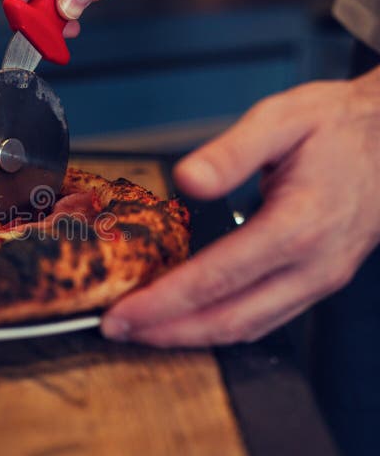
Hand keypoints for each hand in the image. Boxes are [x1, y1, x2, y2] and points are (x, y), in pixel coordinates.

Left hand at [101, 67, 379, 346]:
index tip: (122, 313)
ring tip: (144, 330)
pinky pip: (266, 318)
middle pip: (229, 318)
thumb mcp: (282, 118)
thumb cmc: (338, 126)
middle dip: (167, 331)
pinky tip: (191, 319)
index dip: (164, 302)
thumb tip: (187, 180)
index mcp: (299, 225)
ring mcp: (320, 279)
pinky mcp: (318, 281)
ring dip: (192, 336)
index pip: (217, 278)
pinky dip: (222, 327)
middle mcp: (313, 264)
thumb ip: (231, 152)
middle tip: (117, 330)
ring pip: (249, 327)